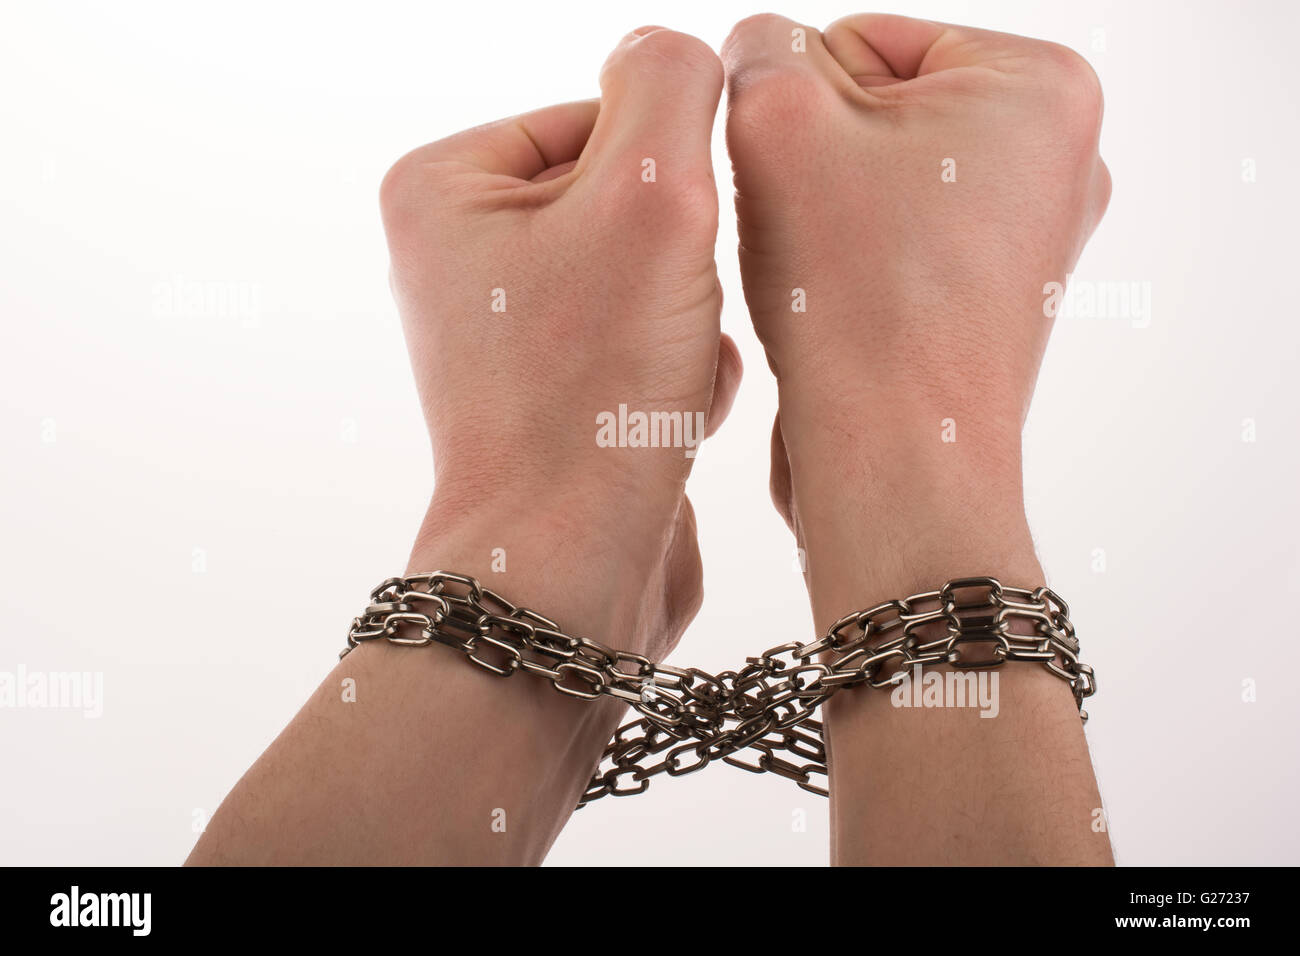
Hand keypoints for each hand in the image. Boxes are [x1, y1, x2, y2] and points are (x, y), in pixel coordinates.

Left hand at [380, 26, 740, 656]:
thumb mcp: (650, 196)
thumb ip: (671, 84)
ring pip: (654, 273)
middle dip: (682, 255)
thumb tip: (674, 53)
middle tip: (671, 316)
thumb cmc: (595, 391)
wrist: (570, 568)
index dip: (671, 176)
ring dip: (692, 312)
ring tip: (667, 373)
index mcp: (446, 187)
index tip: (676, 247)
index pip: (602, 113)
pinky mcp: (556, 396)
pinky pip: (651, 342)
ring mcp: (506, 333)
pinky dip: (683, 369)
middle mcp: (462, 257)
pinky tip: (671, 413)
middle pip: (630, 198)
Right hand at [723, 13, 1108, 611]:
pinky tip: (836, 304)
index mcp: (1039, 86)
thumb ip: (759, 50)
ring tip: (820, 272)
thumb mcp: (778, 122)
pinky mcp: (992, 299)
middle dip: (813, 158)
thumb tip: (760, 52)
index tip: (790, 179)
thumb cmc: (855, 296)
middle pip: (874, 110)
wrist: (895, 459)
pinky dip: (848, 262)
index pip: (860, 37)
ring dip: (822, 212)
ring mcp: (1030, 235)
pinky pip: (892, 244)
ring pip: (875, 182)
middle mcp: (1058, 157)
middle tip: (805, 230)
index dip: (790, 105)